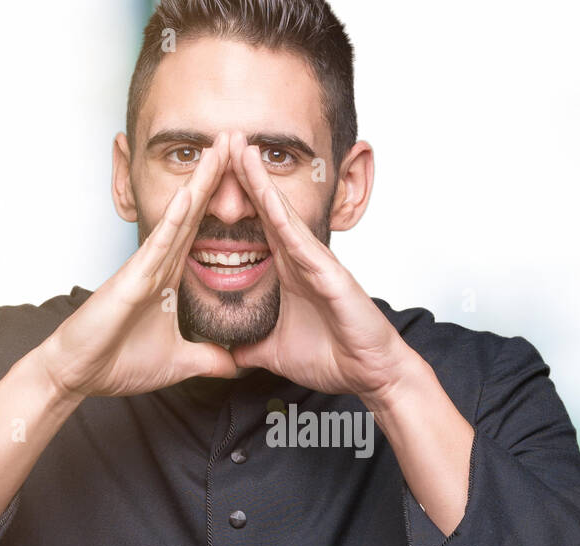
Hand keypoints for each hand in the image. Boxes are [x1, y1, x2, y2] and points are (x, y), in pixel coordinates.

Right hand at [38, 132, 238, 397]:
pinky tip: (189, 194)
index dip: (224, 204)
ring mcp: (144, 268)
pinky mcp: (131, 280)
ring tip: (220, 148)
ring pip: (179, 217)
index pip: (203, 233)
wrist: (79, 374)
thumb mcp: (179, 362)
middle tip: (236, 138)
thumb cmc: (119, 362)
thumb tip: (236, 362)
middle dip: (216, 176)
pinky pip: (156, 244)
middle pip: (194, 212)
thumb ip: (208, 358)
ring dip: (200, 183)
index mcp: (170, 279)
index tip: (249, 179)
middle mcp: (158, 264)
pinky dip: (173, 218)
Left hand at [224, 130, 417, 402]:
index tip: (211, 175)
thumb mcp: (275, 352)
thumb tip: (228, 355)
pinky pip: (300, 239)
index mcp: (287, 273)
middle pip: (267, 208)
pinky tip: (264, 193)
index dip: (236, 200)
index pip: (256, 227)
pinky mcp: (329, 273)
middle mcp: (300, 260)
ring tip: (240, 148)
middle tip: (223, 139)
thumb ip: (251, 348)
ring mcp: (315, 263)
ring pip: (282, 213)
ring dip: (261, 181)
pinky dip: (281, 215)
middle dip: (246, 174)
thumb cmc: (332, 358)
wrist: (368, 373)